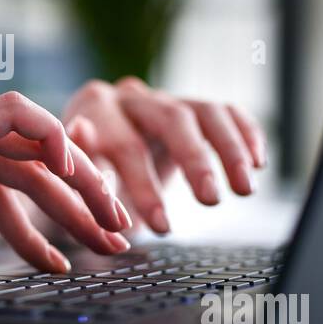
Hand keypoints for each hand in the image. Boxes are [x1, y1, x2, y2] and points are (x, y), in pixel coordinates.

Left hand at [61, 76, 265, 234]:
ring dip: (228, 150)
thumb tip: (82, 131)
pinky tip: (258, 163)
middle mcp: (131, 97)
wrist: (83, 169)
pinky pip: (226, 112)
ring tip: (244, 190)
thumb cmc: (71, 181)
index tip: (160, 226)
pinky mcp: (191, 109)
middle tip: (211, 202)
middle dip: (194, 161)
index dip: (141, 185)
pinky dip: (245, 134)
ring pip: (205, 111)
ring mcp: (165, 99)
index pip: (122, 143)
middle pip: (171, 118)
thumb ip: (75, 163)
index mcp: (93, 108)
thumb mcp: (64, 182)